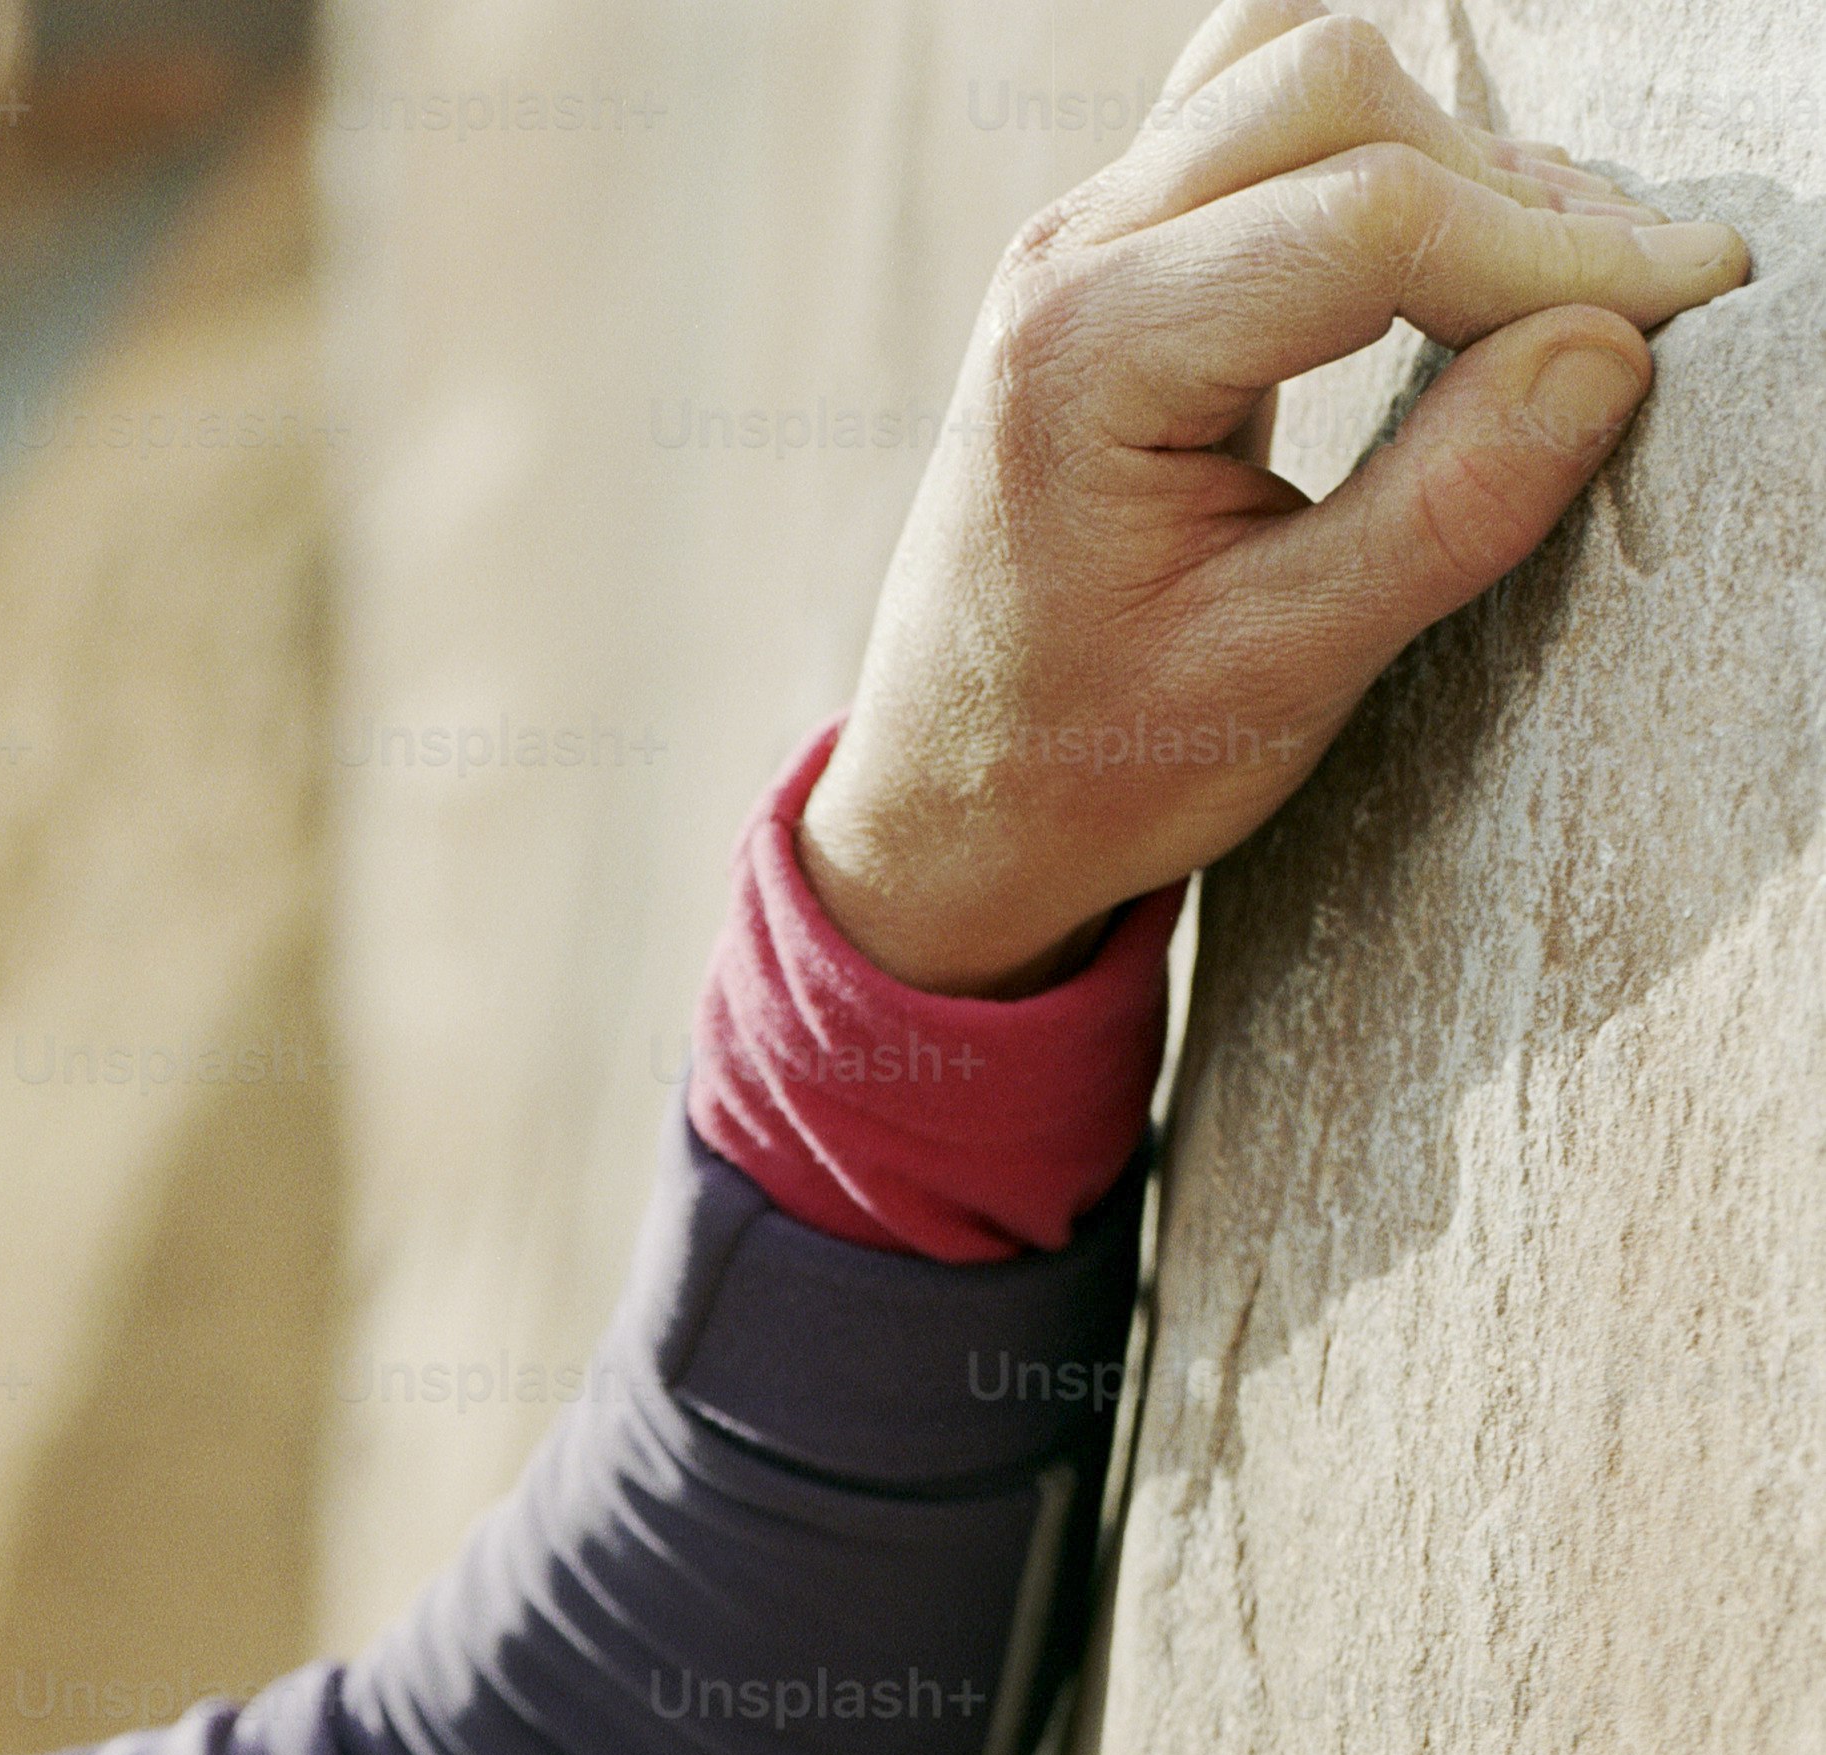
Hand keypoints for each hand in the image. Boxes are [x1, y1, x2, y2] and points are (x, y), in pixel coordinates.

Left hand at [800, 5, 1749, 995]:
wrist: (945, 805)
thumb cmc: (1090, 763)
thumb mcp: (1279, 677)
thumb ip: (1445, 512)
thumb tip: (1612, 346)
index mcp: (1082, 361)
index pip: (1366, 219)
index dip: (1549, 252)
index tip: (1681, 310)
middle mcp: (1065, 265)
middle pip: (1336, 89)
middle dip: (1504, 183)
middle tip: (1622, 306)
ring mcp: (1080, 244)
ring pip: (1302, 78)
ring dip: (1449, 154)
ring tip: (1555, 290)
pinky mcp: (1113, 255)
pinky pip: (1260, 119)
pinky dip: (1379, 152)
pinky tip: (1451, 258)